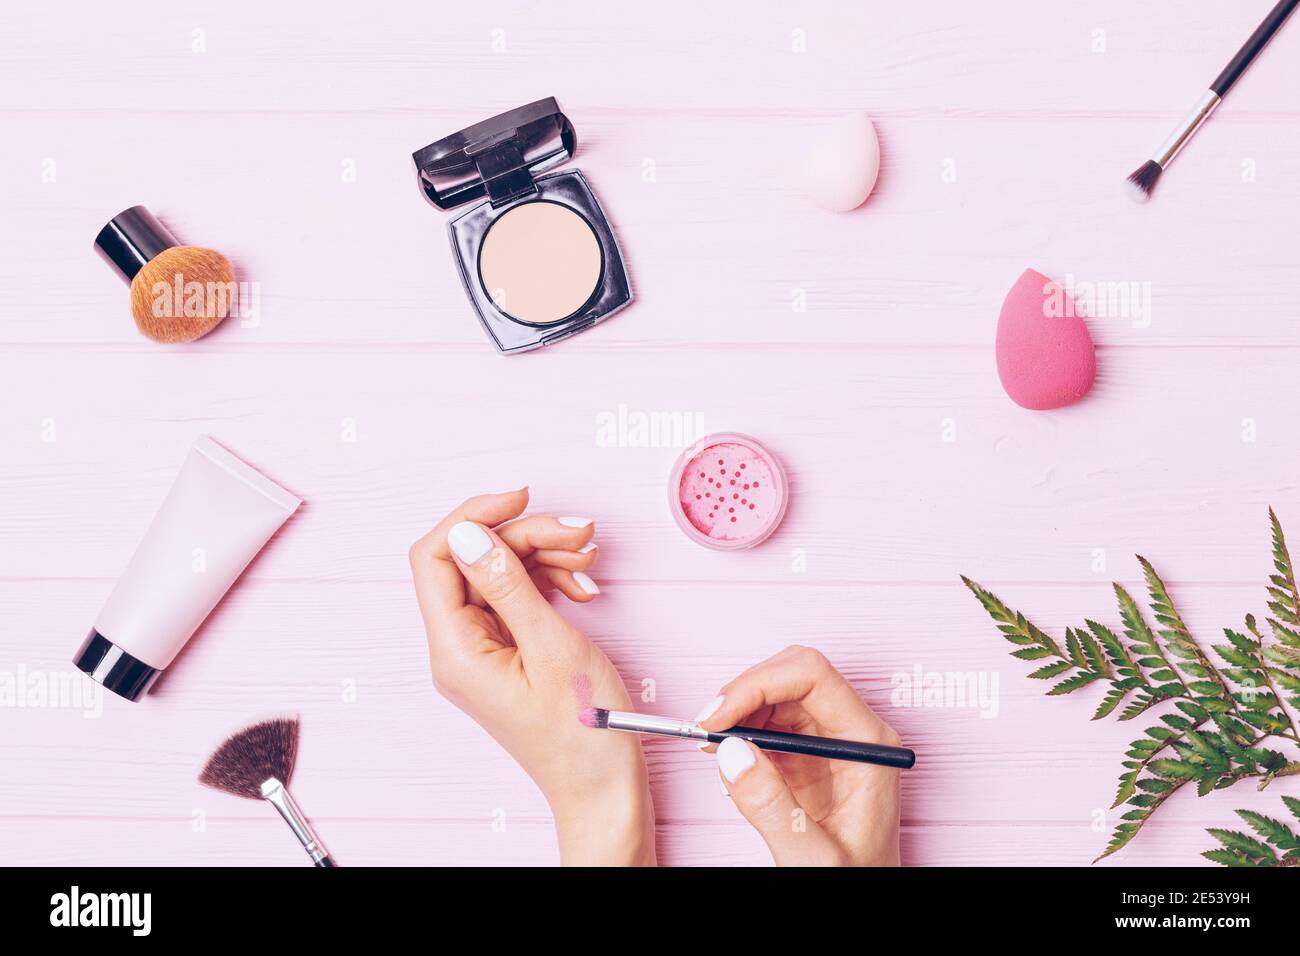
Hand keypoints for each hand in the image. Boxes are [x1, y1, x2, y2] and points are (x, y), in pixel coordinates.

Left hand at [409, 488, 654, 865]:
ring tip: (589, 560)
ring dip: (546, 555)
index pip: (437, 557)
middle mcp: (459, 647)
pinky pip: (519, 595)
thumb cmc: (585, 736)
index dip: (476, 517)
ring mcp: (484, 649)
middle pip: (474, 558)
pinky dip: (552, 580)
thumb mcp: (552, 647)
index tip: (523, 499)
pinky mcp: (508, 650)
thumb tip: (470, 533)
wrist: (605, 790)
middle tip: (578, 534)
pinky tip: (585, 588)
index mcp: (456, 651)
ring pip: (501, 572)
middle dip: (527, 535)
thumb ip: (507, 585)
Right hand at [697, 645, 901, 865]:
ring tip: (712, 745)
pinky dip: (741, 728)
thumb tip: (731, 752)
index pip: (813, 677)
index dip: (758, 685)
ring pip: (779, 692)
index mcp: (868, 744)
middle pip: (793, 675)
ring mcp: (831, 740)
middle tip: (707, 729)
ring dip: (739, 709)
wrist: (861, 897)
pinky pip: (771, 720)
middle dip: (744, 692)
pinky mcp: (809, 754)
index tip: (718, 716)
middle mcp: (853, 732)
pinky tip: (726, 755)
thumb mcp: (813, 858)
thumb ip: (773, 808)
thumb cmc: (856, 880)